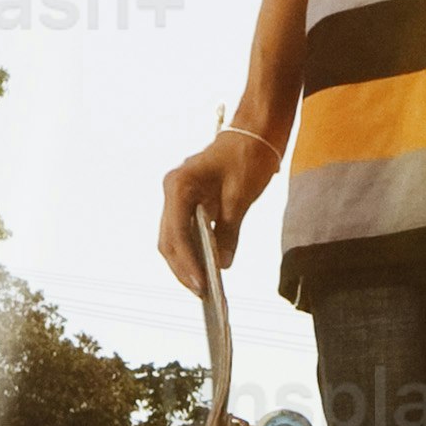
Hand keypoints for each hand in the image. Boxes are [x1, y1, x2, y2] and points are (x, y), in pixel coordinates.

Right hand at [160, 118, 280, 296]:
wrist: (255, 131)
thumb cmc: (248, 156)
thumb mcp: (241, 197)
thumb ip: (229, 231)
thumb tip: (223, 265)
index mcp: (179, 185)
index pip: (176, 233)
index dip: (187, 263)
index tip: (202, 285)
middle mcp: (172, 191)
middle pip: (169, 239)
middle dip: (184, 268)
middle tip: (202, 294)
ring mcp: (178, 196)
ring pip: (174, 237)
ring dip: (187, 262)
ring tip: (204, 287)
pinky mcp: (188, 201)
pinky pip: (185, 231)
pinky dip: (194, 250)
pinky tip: (207, 268)